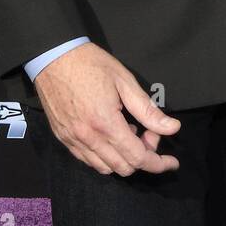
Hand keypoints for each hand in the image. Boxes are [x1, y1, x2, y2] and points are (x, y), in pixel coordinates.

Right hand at [34, 41, 180, 177]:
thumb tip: (172, 128)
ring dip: (123, 158)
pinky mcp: (63, 138)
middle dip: (143, 157)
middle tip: (149, 133)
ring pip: (104, 168)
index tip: (172, 162)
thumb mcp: (124, 81)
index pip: (137, 157)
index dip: (158, 164)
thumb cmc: (90, 64)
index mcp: (105, 123)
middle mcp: (88, 138)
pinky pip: (87, 160)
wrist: (53, 57)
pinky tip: (111, 136)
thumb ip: (148, 110)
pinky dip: (105, 157)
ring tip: (129, 132)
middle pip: (123, 168)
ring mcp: (72, 140)